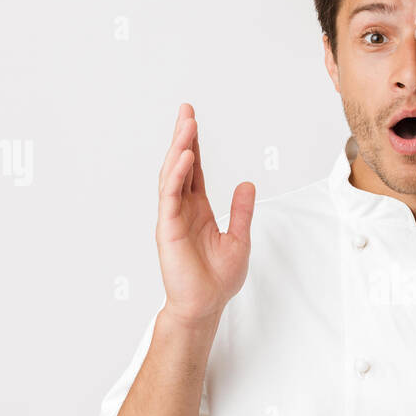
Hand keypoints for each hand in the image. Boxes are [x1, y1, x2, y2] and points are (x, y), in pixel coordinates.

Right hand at [156, 103, 254, 326]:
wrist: (206, 305)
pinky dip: (176, 174)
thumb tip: (247, 184)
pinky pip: (171, 195)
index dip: (193, 145)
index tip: (193, 120)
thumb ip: (241, 210)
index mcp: (198, 210)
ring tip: (186, 125)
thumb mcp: (239, 238)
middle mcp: (182, 210)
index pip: (194, 170)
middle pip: (180, 166)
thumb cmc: (218, 279)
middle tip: (186, 110)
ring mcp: (173, 217)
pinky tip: (184, 156)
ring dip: (178, 149)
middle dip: (183, 137)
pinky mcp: (168, 228)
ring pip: (172, 175)